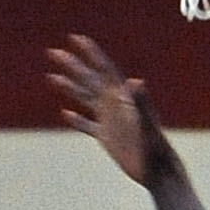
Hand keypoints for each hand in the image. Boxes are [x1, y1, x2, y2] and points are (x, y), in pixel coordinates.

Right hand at [49, 33, 171, 186]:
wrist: (158, 171)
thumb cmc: (155, 147)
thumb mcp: (146, 123)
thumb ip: (141, 101)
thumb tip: (135, 81)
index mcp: (123, 96)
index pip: (104, 68)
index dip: (91, 52)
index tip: (76, 38)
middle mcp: (115, 104)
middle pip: (89, 79)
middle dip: (72, 65)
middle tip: (53, 52)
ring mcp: (110, 120)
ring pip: (85, 99)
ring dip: (69, 87)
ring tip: (52, 76)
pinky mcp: (107, 137)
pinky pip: (87, 125)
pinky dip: (76, 120)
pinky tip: (65, 114)